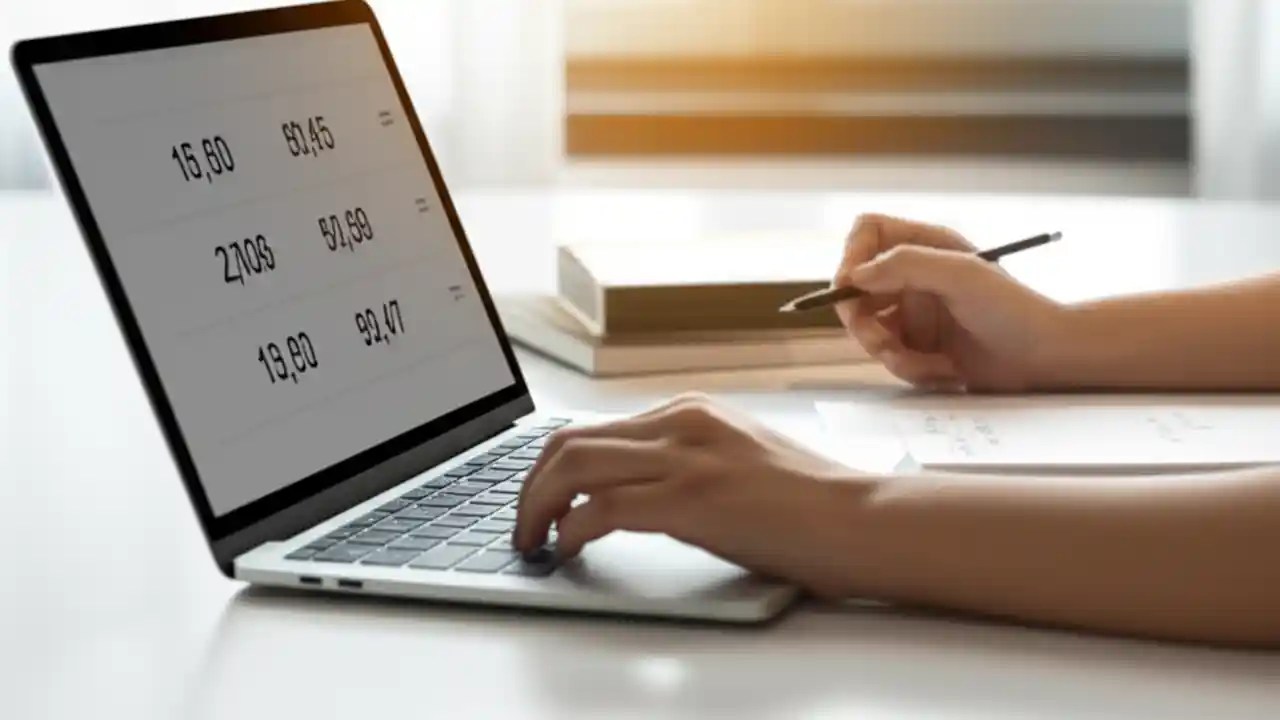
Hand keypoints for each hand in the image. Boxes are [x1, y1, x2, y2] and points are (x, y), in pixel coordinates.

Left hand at [513, 393, 868, 596]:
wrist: (861, 520)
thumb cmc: (809, 504)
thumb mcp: (736, 463)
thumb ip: (684, 465)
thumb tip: (627, 494)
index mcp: (691, 412)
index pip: (594, 429)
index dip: (551, 467)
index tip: (538, 500)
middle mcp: (682, 423)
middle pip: (569, 440)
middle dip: (530, 485)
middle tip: (522, 525)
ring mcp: (688, 457)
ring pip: (574, 465)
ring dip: (537, 507)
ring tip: (531, 541)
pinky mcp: (694, 498)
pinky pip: (603, 508)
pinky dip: (572, 531)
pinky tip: (567, 551)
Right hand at [835, 214, 1066, 391]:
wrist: (1045, 357)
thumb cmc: (1013, 309)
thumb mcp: (961, 275)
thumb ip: (907, 265)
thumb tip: (855, 276)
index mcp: (925, 246)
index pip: (867, 234)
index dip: (851, 257)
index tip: (850, 289)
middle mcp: (914, 276)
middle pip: (856, 289)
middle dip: (863, 323)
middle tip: (882, 344)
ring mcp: (914, 312)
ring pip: (869, 330)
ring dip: (892, 354)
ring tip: (929, 366)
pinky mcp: (920, 346)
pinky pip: (891, 358)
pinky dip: (911, 370)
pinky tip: (944, 372)